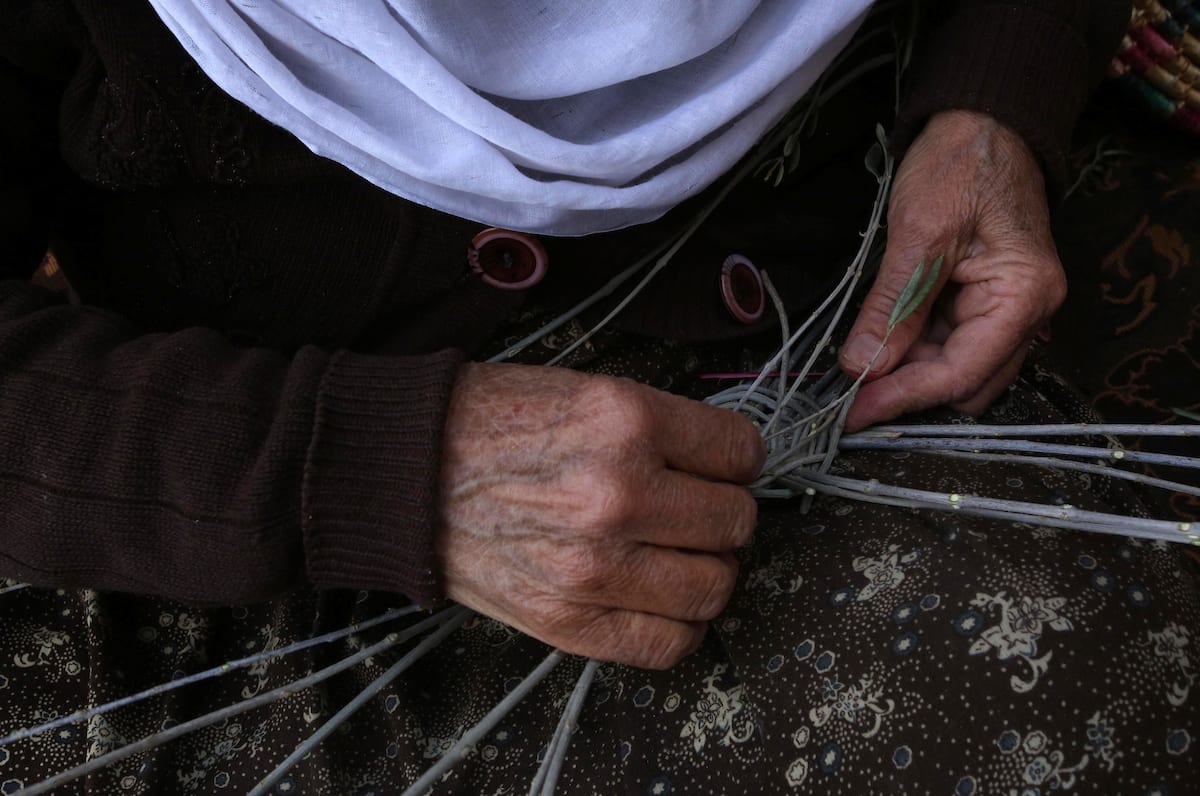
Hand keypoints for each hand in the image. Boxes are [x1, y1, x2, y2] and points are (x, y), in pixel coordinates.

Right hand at [436, 362, 764, 668]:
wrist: (407, 473)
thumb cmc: (491, 424)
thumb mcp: (587, 391)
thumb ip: (663, 427)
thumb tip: (728, 464)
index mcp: (625, 421)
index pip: (740, 453)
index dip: (736, 459)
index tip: (721, 466)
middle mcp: (617, 494)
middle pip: (735, 522)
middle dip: (722, 512)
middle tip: (693, 507)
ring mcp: (594, 566)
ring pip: (714, 586)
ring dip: (706, 570)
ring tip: (677, 553)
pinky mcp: (568, 620)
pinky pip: (669, 643)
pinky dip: (679, 625)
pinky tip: (659, 598)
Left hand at [839, 110, 1066, 430]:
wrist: (982, 120)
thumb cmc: (959, 164)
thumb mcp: (918, 235)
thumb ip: (892, 307)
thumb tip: (861, 368)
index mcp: (1023, 297)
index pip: (960, 374)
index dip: (904, 398)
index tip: (853, 414)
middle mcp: (1028, 314)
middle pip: (966, 384)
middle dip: (909, 391)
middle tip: (849, 395)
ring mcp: (1009, 309)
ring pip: (956, 369)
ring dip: (909, 373)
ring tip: (857, 367)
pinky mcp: (985, 301)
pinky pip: (950, 344)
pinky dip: (914, 351)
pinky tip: (879, 344)